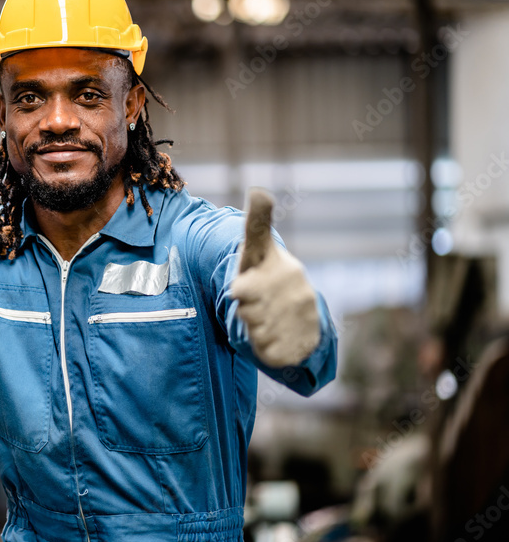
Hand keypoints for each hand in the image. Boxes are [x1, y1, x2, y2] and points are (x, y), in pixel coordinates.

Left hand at [231, 189, 319, 367]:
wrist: (305, 319)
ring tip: (265, 317)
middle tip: (254, 302)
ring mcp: (301, 315)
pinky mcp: (303, 342)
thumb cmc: (271, 278)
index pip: (248, 285)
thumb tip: (259, 192)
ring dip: (252, 326)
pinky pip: (266, 350)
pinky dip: (264, 347)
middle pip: (242, 307)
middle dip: (242, 308)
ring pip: (253, 328)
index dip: (241, 289)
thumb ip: (257, 224)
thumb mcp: (258, 250)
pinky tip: (275, 336)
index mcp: (280, 266)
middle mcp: (294, 289)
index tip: (237, 290)